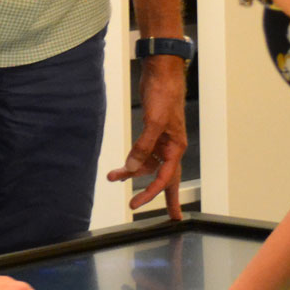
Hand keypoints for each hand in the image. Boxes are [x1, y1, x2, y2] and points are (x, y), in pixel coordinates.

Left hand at [111, 55, 186, 217]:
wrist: (161, 73)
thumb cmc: (164, 95)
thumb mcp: (153, 122)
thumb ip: (143, 147)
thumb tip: (132, 167)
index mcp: (175, 147)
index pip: (164, 177)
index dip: (151, 193)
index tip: (138, 205)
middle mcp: (170, 147)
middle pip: (164, 178)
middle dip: (156, 195)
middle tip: (160, 215)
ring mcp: (161, 140)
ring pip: (148, 165)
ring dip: (132, 173)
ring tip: (113, 178)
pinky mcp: (151, 132)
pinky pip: (143, 153)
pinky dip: (133, 160)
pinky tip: (122, 166)